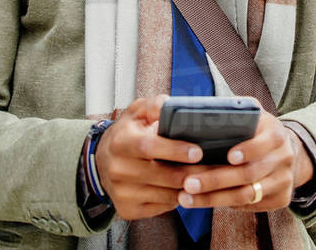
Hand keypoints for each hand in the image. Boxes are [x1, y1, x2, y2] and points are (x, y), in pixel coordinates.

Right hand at [94, 95, 204, 219]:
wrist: (101, 162)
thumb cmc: (126, 134)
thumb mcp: (137, 113)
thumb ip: (155, 105)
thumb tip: (169, 105)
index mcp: (121, 142)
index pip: (149, 147)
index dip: (175, 150)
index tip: (198, 152)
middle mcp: (118, 169)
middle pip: (161, 175)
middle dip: (190, 173)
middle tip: (214, 169)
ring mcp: (122, 192)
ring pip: (165, 195)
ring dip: (188, 189)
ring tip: (206, 179)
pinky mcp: (127, 209)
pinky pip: (161, 207)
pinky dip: (177, 200)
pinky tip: (187, 189)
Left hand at [175, 110, 312, 210]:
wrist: (284, 152)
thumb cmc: (256, 131)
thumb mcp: (252, 116)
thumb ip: (235, 111)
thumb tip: (203, 111)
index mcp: (276, 134)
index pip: (263, 144)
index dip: (248, 151)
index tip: (228, 157)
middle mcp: (284, 158)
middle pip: (249, 174)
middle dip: (216, 180)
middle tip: (189, 183)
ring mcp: (284, 181)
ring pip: (246, 195)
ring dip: (213, 198)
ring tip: (186, 198)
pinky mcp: (281, 199)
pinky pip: (248, 206)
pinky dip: (223, 204)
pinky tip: (201, 201)